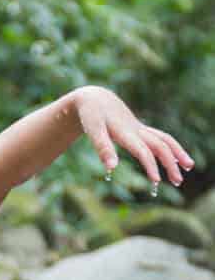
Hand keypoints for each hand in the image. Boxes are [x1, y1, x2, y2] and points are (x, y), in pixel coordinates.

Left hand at [74, 86, 193, 185]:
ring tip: (187, 167)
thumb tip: (112, 169)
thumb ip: (103, 149)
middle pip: (160, 146)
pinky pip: (159, 138)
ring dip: (176, 154)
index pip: (143, 151)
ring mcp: (140, 129)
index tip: (156, 181)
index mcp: (127, 132)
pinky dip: (168, 148)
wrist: (96, 98)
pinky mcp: (139, 129)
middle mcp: (137, 130)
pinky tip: (172, 159)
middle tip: (179, 181)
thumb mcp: (94, 131)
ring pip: (164, 140)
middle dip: (171, 163)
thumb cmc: (92, 115)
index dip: (150, 165)